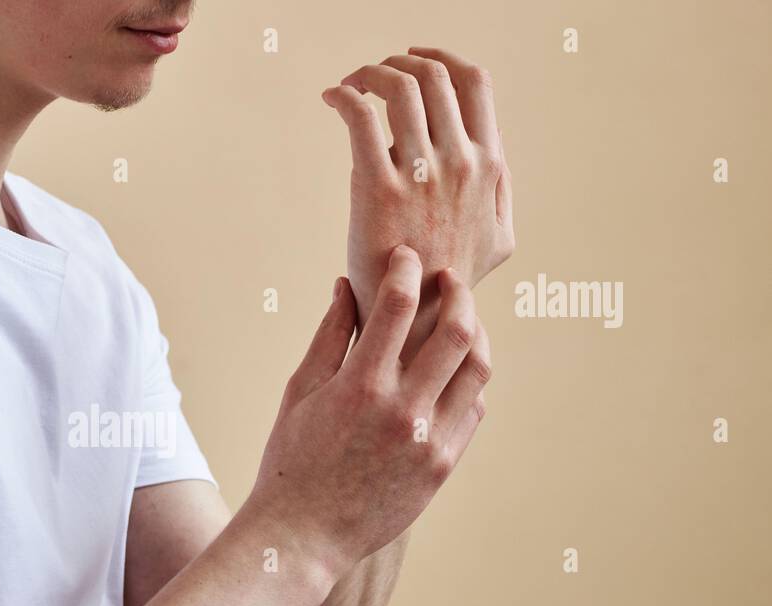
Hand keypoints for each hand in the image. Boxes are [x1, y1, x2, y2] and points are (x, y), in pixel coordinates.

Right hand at [248, 247, 489, 576]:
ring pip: (478, 367)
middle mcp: (402, 410)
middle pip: (457, 329)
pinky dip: (469, 379)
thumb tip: (347, 285)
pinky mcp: (443, 464)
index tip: (406, 256)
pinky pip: (473, 408)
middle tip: (448, 278)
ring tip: (460, 320)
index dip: (405, 269)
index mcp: (359, 386)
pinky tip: (452, 369)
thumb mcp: (300, 393)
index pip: (398, 305)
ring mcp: (429, 440)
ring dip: (475, 332)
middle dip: (458, 292)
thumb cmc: (291, 461)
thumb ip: (330, 336)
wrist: (303, 536)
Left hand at [322, 47, 513, 361]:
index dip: (442, 59)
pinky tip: (332, 99)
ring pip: (399, 87)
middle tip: (374, 76)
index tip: (415, 60)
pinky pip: (361, 117)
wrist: (417, 321)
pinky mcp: (378, 188)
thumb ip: (499, 188)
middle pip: (433, 76)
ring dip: (370, 74)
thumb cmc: (450, 282)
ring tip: (351, 85)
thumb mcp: (497, 236)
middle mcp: (461, 162)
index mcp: (489, 166)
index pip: (475, 84)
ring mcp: (421, 174)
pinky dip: (344, 95)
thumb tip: (492, 147)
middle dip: (400, 63)